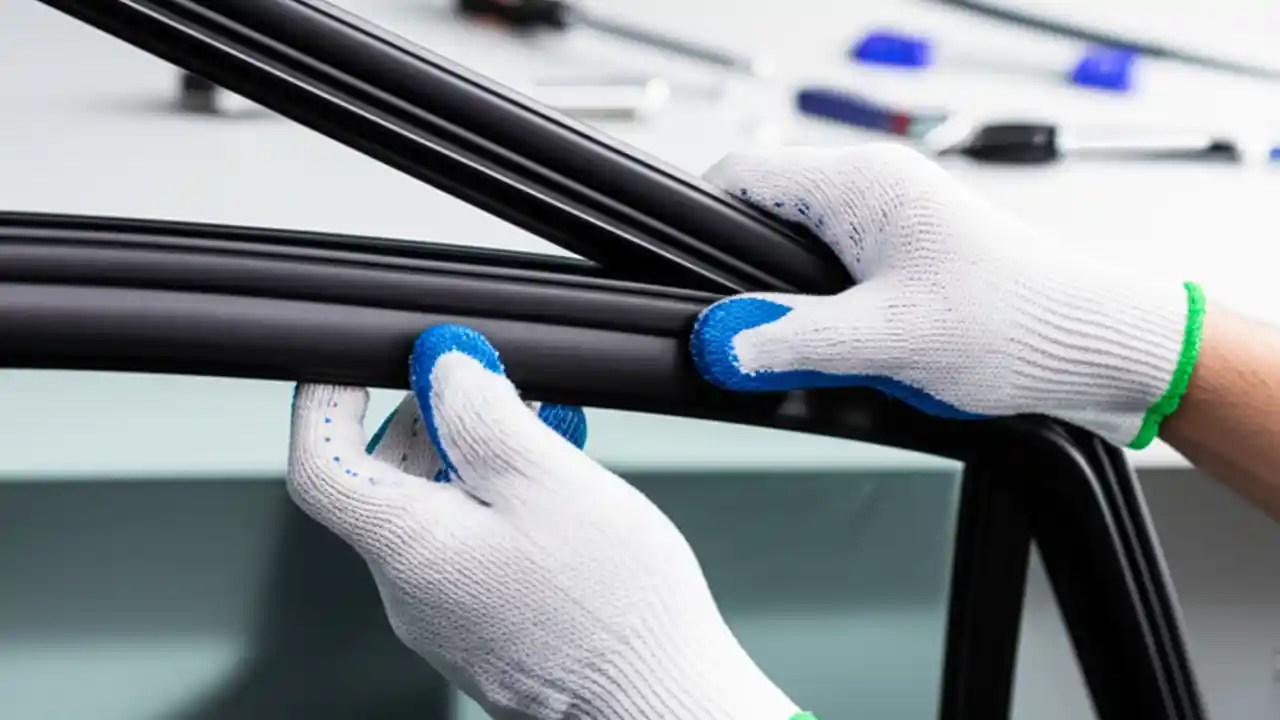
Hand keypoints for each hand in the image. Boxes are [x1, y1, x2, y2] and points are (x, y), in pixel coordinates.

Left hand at [286, 325, 797, 719]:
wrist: (656, 698)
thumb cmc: (612, 604)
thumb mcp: (549, 481)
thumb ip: (484, 417)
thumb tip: (445, 370)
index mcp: (410, 547)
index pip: (320, 466)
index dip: (325, 405)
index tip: (351, 370)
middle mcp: (412, 593)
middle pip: (381, 488)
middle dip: (420, 425)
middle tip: (478, 390)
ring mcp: (447, 623)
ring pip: (431, 520)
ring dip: (466, 465)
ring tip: (531, 438)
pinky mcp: (485, 638)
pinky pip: (466, 557)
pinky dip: (492, 512)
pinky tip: (547, 499)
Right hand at [692, 143, 1201, 447]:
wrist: (1094, 348)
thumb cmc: (1016, 322)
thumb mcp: (889, 339)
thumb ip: (793, 340)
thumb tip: (716, 342)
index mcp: (861, 185)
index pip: (741, 176)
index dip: (700, 226)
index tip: (684, 281)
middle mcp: (872, 191)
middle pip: (762, 217)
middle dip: (745, 277)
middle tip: (747, 334)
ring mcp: (890, 223)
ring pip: (796, 253)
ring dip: (788, 302)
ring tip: (807, 347)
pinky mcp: (904, 259)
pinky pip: (833, 278)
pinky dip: (823, 316)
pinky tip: (841, 353)